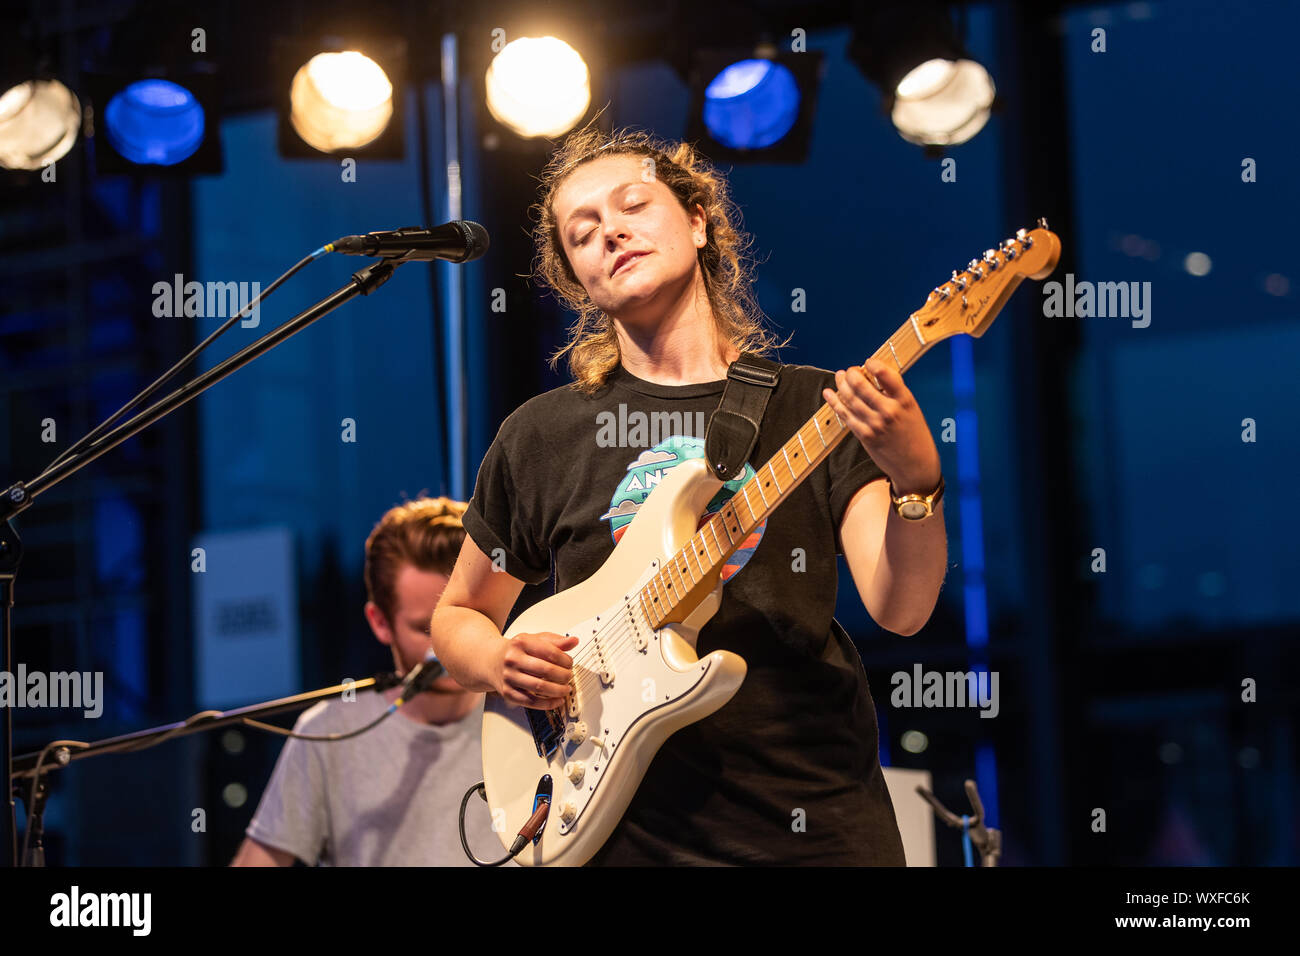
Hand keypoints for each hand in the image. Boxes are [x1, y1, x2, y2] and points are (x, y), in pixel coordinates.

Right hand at [496, 632, 578, 709]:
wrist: (490, 660)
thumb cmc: (515, 650)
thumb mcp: (534, 639)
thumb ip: (555, 641)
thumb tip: (573, 641)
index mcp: (521, 643)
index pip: (550, 652)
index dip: (565, 660)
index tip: (570, 664)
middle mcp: (513, 659)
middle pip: (546, 670)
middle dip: (564, 675)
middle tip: (569, 676)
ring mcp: (509, 676)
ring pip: (539, 687)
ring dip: (558, 690)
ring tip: (566, 689)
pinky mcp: (507, 692)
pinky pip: (531, 702)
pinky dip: (547, 704)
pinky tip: (556, 701)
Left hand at [822, 360, 941, 494]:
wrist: (915, 465)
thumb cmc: (914, 434)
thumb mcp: (911, 409)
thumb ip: (894, 394)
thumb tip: (873, 376)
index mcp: (905, 400)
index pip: (886, 374)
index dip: (873, 364)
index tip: (868, 362)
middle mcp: (890, 411)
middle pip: (862, 385)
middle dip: (852, 374)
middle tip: (849, 371)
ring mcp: (876, 424)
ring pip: (851, 399)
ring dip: (841, 385)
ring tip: (839, 376)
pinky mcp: (865, 436)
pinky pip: (846, 415)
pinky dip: (835, 403)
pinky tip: (829, 394)